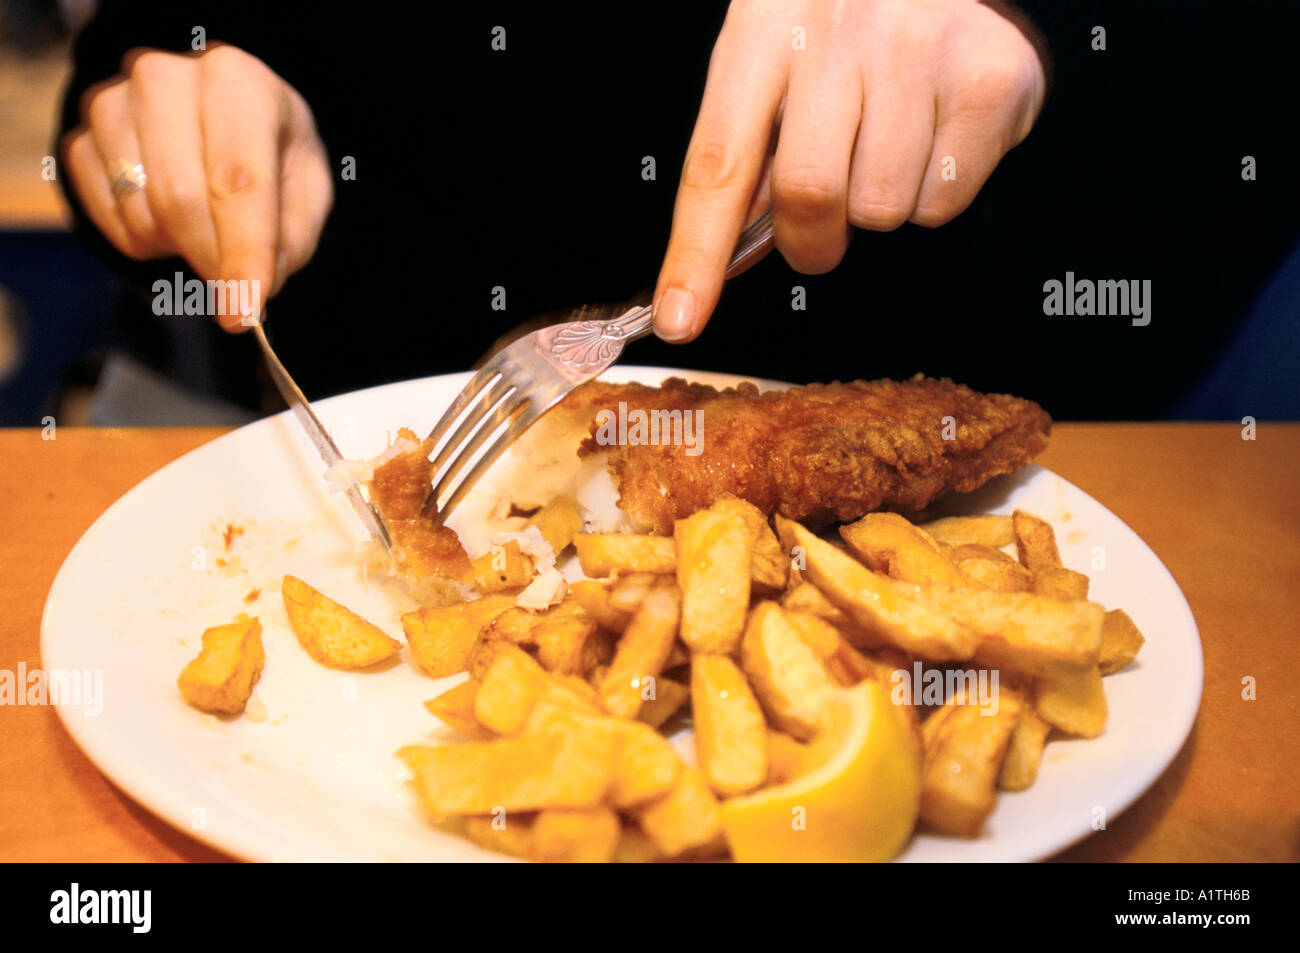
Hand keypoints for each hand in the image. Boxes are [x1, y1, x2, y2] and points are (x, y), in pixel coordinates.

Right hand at [61, 44, 331, 330]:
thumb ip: (290, 237)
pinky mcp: (80, 139)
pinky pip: (110, 222)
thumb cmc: (268, 150)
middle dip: (212, 260)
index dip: (242, 253)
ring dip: (181, 247)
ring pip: (142, 215)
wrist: (216, 112)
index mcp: (239, 82)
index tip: (243, 311)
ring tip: (208, 227)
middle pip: (180, 201)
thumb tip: (253, 288)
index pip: (238, 181)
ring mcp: (112, 105)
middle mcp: (166, 79)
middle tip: (236, 285)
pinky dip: (146, 243)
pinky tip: (171, 219)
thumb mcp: (305, 186)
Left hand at [653, 0, 1045, 341]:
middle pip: (808, 194)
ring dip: (876, 206)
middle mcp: (841, 32)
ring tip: (886, 143)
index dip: (695, 254)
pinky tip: (932, 135)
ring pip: (880, 209)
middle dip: (810, 240)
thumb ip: (749, 148)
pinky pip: (942, 202)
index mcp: (764, 27)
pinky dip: (932, 193)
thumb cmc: (845, 21)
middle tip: (820, 225)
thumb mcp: (776, 58)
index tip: (678, 319)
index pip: (718, 163)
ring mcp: (921, 50)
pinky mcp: (989, 79)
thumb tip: (726, 255)